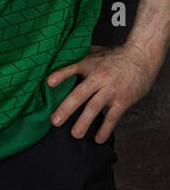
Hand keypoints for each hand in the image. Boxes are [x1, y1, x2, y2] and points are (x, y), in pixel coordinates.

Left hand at [46, 42, 161, 142]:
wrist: (142, 56)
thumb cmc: (116, 55)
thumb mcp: (96, 51)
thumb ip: (80, 56)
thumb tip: (61, 55)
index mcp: (88, 64)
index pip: (71, 68)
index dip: (60, 75)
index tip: (48, 83)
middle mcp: (98, 77)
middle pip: (79, 93)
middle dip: (66, 108)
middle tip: (55, 121)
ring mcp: (111, 90)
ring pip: (94, 107)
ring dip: (84, 122)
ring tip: (75, 134)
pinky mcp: (123, 100)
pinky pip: (113, 116)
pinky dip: (106, 129)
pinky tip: (98, 138)